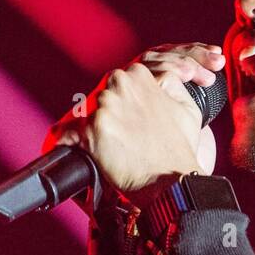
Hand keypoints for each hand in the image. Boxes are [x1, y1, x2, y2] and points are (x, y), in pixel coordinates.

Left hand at [43, 42, 224, 203]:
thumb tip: (160, 79)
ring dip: (92, 128)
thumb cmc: (179, 148)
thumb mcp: (187, 107)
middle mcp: (120, 85)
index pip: (120, 83)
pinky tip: (68, 147)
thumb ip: (171, 85)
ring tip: (105, 146)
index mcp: (140, 75)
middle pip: (102, 97)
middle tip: (119, 134)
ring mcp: (105, 107)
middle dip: (107, 114)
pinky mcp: (93, 130)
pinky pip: (68, 133)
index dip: (123, 103)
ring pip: (87, 113)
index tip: (126, 118)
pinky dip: (66, 141)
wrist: (172, 179)